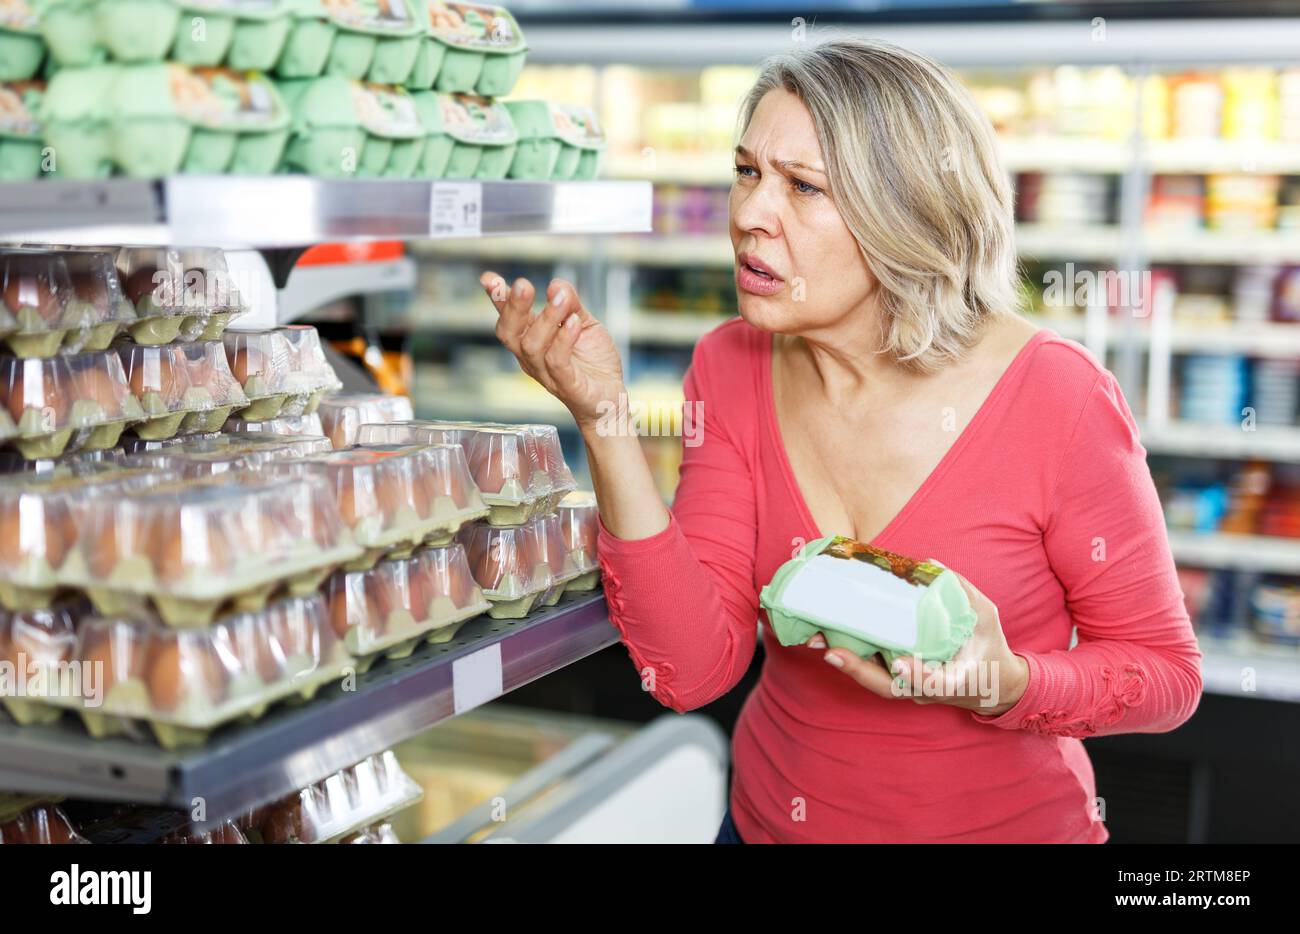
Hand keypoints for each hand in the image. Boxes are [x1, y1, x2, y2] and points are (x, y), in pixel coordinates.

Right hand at [479, 273, 626, 428]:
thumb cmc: (593, 361)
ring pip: (532, 346)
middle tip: (523, 284)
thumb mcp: (584, 323)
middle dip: (512, 307)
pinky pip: (557, 362)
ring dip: (545, 318)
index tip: (488, 279)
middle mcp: (531, 358)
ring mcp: (546, 373)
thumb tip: (557, 284)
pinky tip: (574, 322)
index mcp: (531, 339)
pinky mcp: (566, 386)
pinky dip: (563, 340)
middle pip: (509, 333)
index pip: (509, 318)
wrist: (611, 397)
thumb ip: (571, 303)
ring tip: (560, 298)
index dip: (498, 299)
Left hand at [805, 573, 1029, 715]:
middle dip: (859, 671)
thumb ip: (963, 592)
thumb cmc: (988, 647)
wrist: (993, 683)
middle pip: (891, 688)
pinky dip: (852, 658)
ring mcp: (912, 688)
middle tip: (831, 652)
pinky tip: (827, 638)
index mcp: (958, 678)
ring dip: (846, 664)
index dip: (917, 675)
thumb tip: (929, 565)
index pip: (936, 683)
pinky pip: (874, 672)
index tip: (900, 663)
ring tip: (816, 640)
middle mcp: (929, 689)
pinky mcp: (900, 681)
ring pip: (875, 682)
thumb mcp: (986, 617)